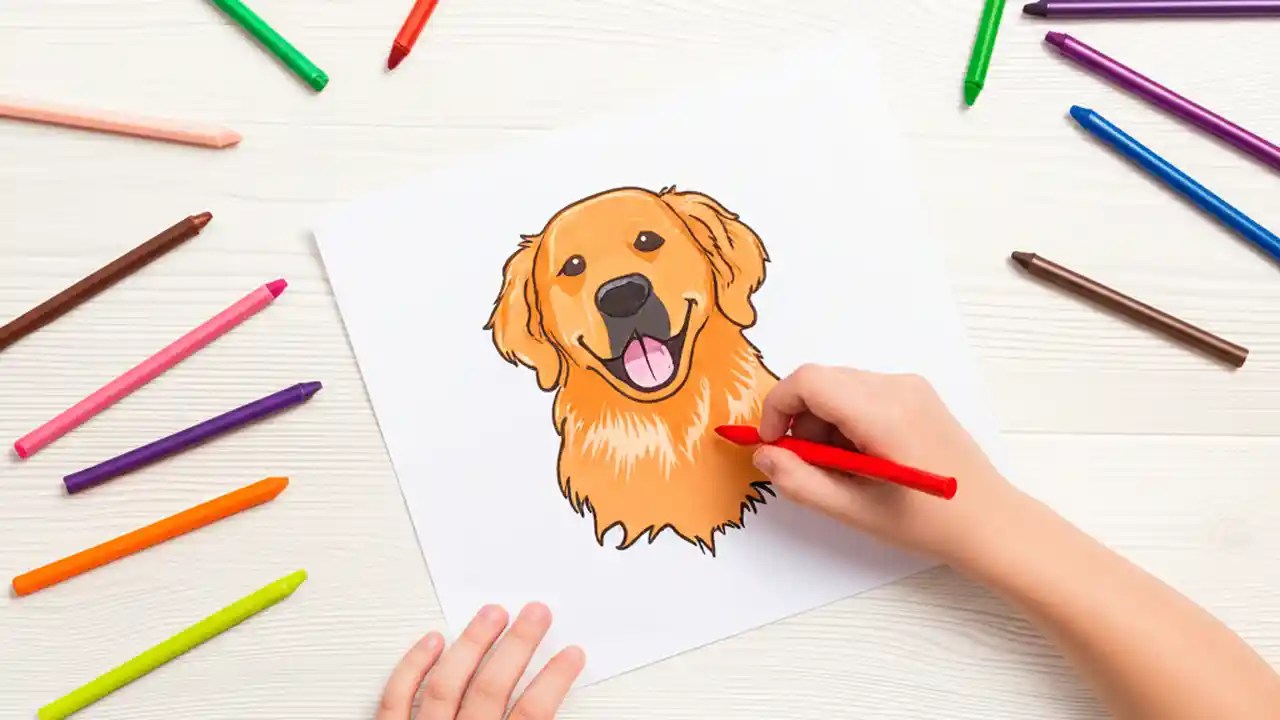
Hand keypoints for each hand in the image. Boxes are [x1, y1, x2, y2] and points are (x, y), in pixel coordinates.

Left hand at [377, 603, 585, 719]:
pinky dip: (412, 667)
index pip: (532, 714)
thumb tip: (557, 709)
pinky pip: (395, 699)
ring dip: (472, 644)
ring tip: (493, 613)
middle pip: (491, 688)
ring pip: (446, 684)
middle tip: (537, 613)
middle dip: (518, 645)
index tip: (572, 655)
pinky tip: (431, 641)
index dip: (554, 681)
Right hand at [754, 365, 1018, 562]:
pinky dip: (847, 420)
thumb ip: (800, 481)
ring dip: (824, 423)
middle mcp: (897, 387)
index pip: (808, 381)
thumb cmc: (927, 522)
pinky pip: (863, 393)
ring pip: (840, 387)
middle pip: (822, 382)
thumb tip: (763, 454)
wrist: (991, 521)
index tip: (773, 446)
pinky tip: (863, 458)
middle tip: (810, 467)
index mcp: (882, 412)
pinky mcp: (917, 394)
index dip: (777, 409)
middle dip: (801, 421)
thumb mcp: (854, 509)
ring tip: (842, 469)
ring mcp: (910, 387)